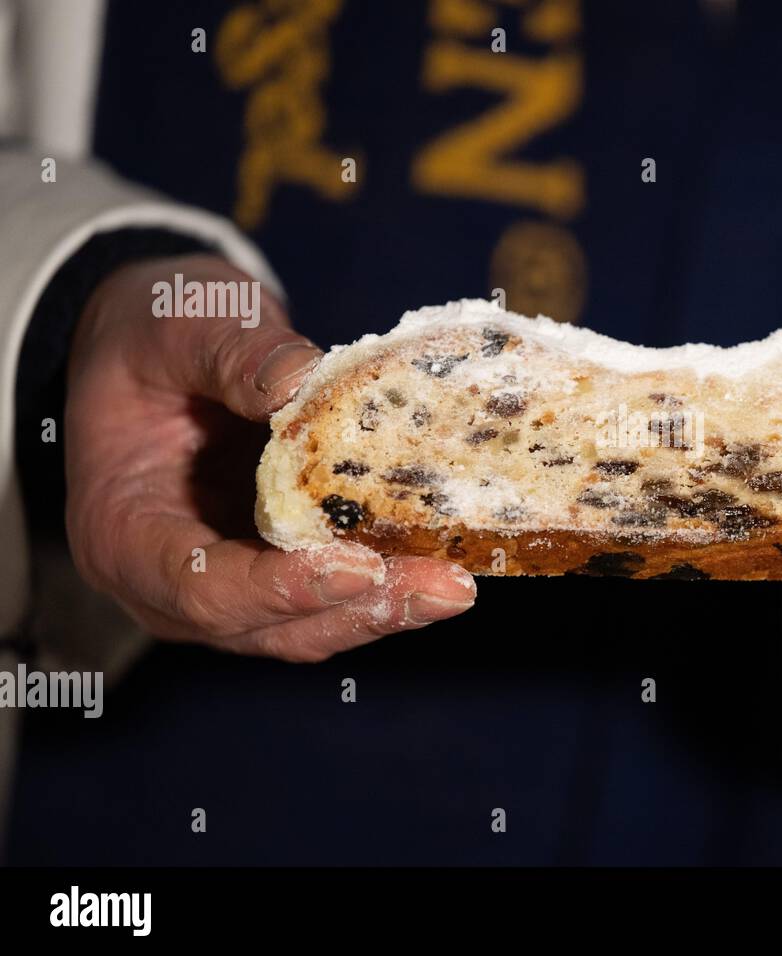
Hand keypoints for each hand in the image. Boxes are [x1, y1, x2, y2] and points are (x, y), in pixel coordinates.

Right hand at [64, 253, 475, 661]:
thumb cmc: (151, 335)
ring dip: (386, 610)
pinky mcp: (272, 572)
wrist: (151, 346)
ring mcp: (226, 586)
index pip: (200, 587)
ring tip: (455, 584)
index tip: (359, 568)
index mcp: (124, 531)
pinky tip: (441, 562)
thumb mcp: (181, 322)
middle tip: (445, 587)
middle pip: (269, 626)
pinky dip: (385, 587)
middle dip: (362, 609)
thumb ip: (234, 353)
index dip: (281, 587)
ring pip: (309, 627)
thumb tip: (302, 382)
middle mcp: (170, 583)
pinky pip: (331, 600)